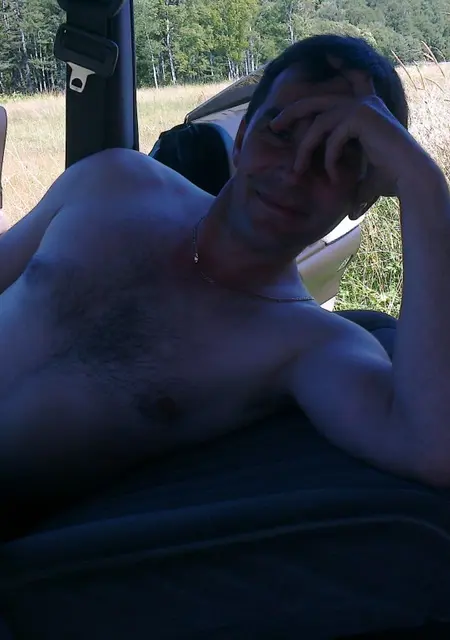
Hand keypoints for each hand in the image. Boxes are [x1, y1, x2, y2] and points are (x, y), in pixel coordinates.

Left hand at [269, 69, 434, 195]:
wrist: (409, 177)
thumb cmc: (390, 178)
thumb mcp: (363, 172)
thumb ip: (350, 177)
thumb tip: (349, 213)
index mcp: (367, 107)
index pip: (353, 80)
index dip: (342, 66)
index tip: (329, 56)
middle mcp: (364, 101)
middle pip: (317, 101)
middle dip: (293, 112)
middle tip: (274, 125)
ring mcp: (361, 106)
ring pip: (318, 123)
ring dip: (304, 149)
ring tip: (296, 170)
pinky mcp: (360, 116)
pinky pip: (331, 137)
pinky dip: (328, 159)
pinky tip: (334, 175)